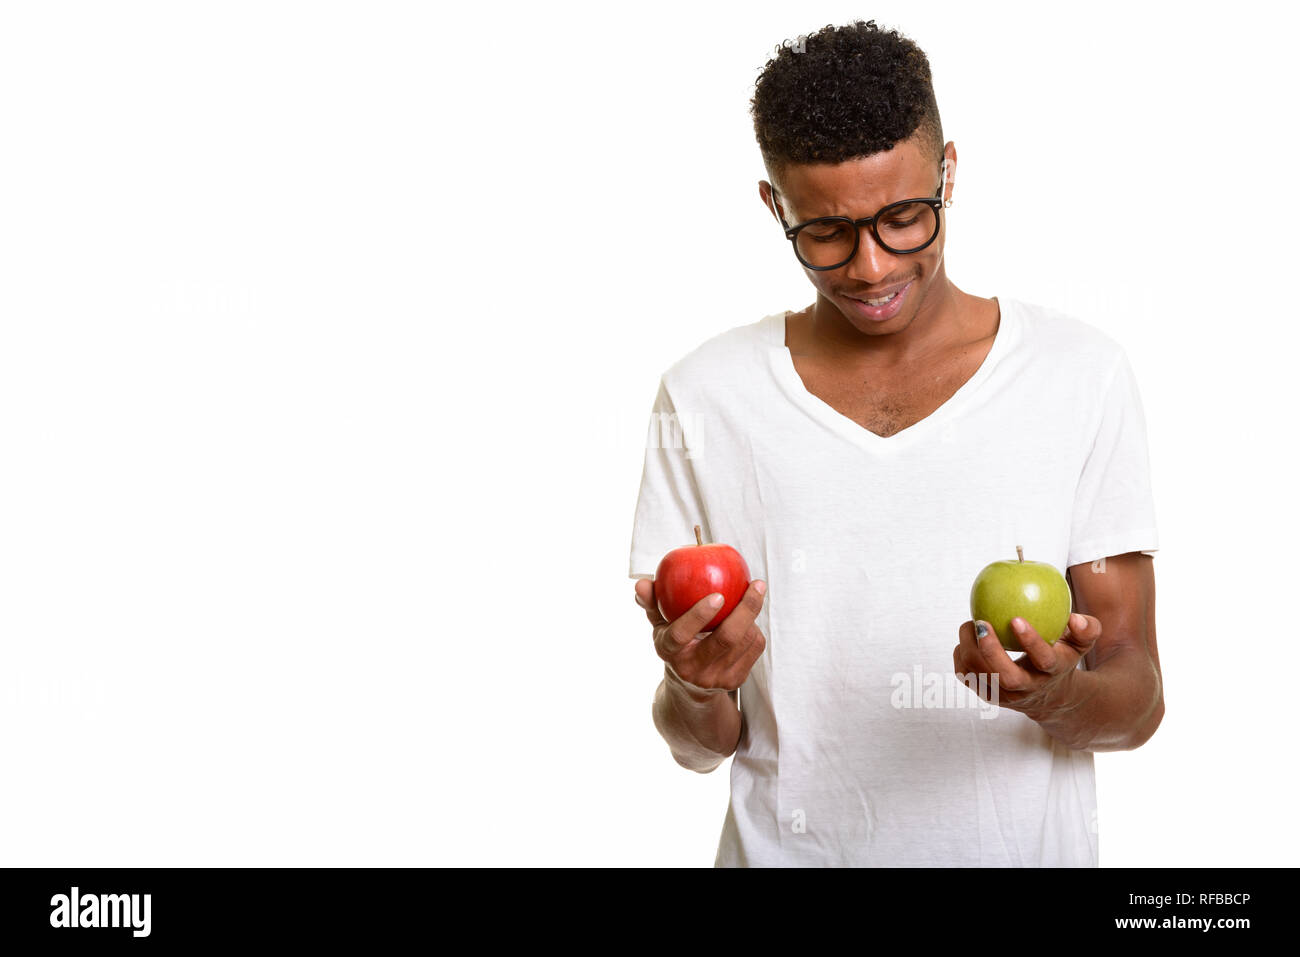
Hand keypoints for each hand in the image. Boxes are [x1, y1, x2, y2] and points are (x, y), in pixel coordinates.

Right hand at [634, 577, 767, 695]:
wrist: (690, 688)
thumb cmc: (676, 645)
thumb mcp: (660, 626)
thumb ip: (651, 603)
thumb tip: (642, 583)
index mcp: (670, 652)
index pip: (681, 634)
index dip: (698, 615)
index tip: (718, 595)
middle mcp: (693, 668)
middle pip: (725, 639)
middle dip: (745, 610)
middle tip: (756, 585)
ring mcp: (716, 677)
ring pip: (745, 641)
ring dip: (752, 616)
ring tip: (751, 597)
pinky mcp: (735, 681)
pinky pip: (755, 648)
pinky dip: (755, 630)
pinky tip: (750, 620)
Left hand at [953, 613, 1101, 718]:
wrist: (1051, 697)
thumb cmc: (1062, 659)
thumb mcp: (1080, 645)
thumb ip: (1086, 630)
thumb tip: (1074, 617)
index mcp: (1051, 672)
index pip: (1044, 659)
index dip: (1031, 641)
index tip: (1016, 619)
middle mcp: (1028, 688)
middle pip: (1007, 676)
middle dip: (990, 650)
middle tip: (981, 622)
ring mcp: (1006, 695)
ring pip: (982, 676)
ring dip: (969, 648)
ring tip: (970, 625)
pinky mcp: (988, 695)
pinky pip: (967, 677)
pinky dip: (961, 657)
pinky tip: (965, 639)